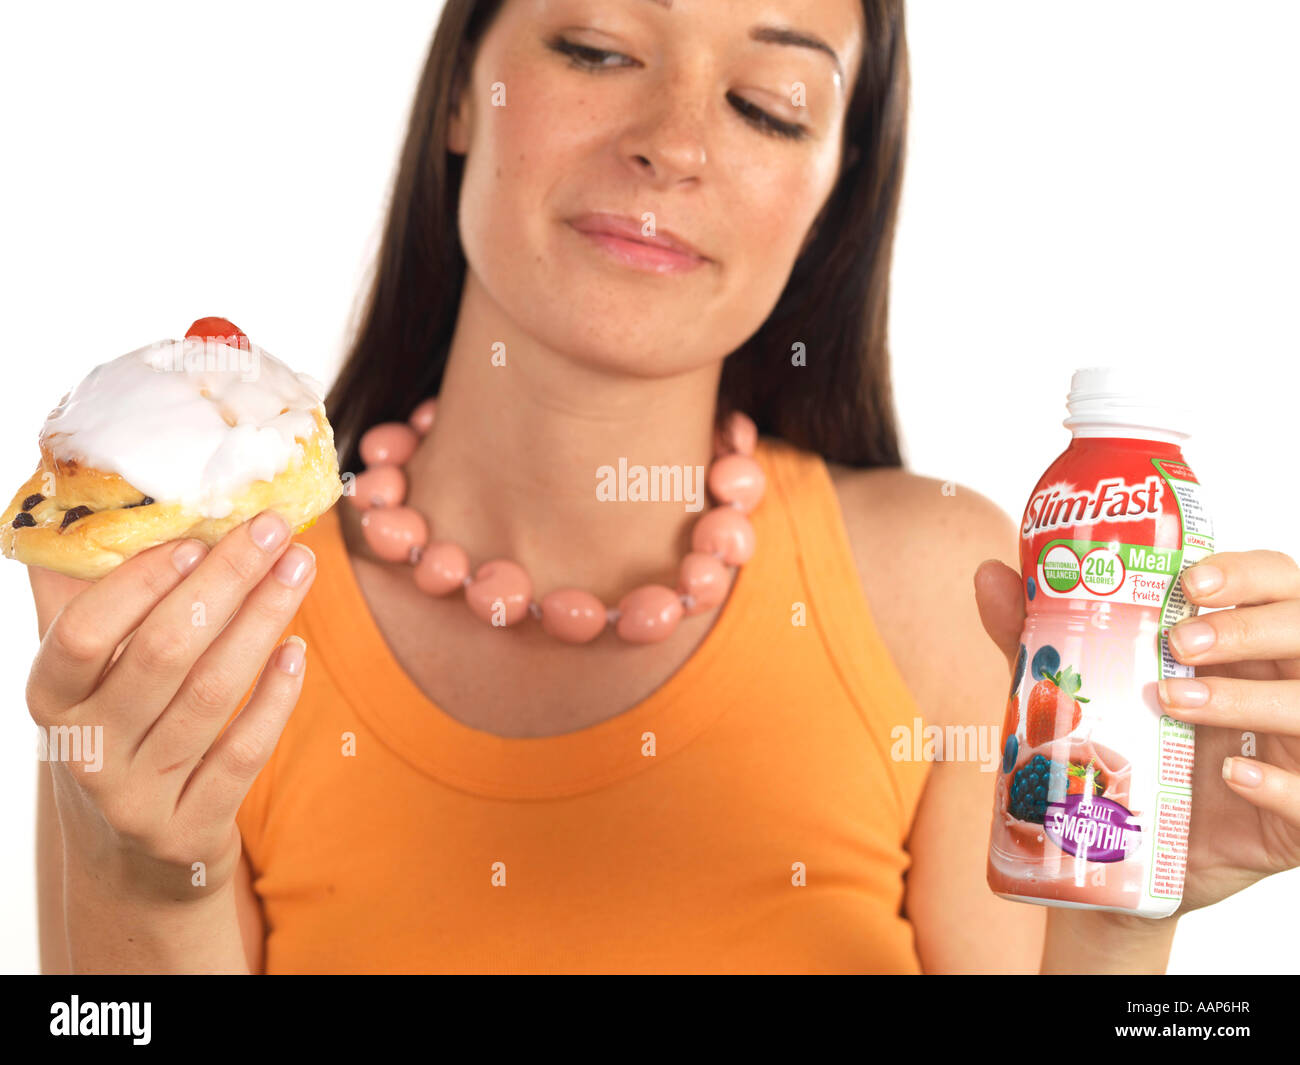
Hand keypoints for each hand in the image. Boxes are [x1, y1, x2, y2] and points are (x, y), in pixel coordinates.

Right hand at [26, 511, 314, 904]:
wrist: (127, 854)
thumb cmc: (117, 729)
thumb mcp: (86, 676)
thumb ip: (81, 597)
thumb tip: (92, 498)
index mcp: (50, 699)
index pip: (82, 634)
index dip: (139, 583)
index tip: (196, 537)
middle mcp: (86, 750)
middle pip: (163, 653)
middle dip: (227, 581)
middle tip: (273, 529)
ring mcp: (138, 796)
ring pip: (211, 695)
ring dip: (265, 621)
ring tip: (300, 567)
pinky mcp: (190, 828)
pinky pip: (244, 753)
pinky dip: (276, 697)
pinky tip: (298, 650)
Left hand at [975, 549, 1299, 919]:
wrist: (1121, 853)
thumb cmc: (1118, 750)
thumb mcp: (1077, 688)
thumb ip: (1039, 632)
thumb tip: (987, 572)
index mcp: (1246, 644)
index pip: (1277, 582)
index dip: (1246, 573)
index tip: (1190, 581)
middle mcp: (1284, 686)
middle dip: (1246, 630)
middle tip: (1179, 643)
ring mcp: (1298, 751)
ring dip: (1248, 698)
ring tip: (1175, 700)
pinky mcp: (1297, 820)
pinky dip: (1280, 783)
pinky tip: (1230, 775)